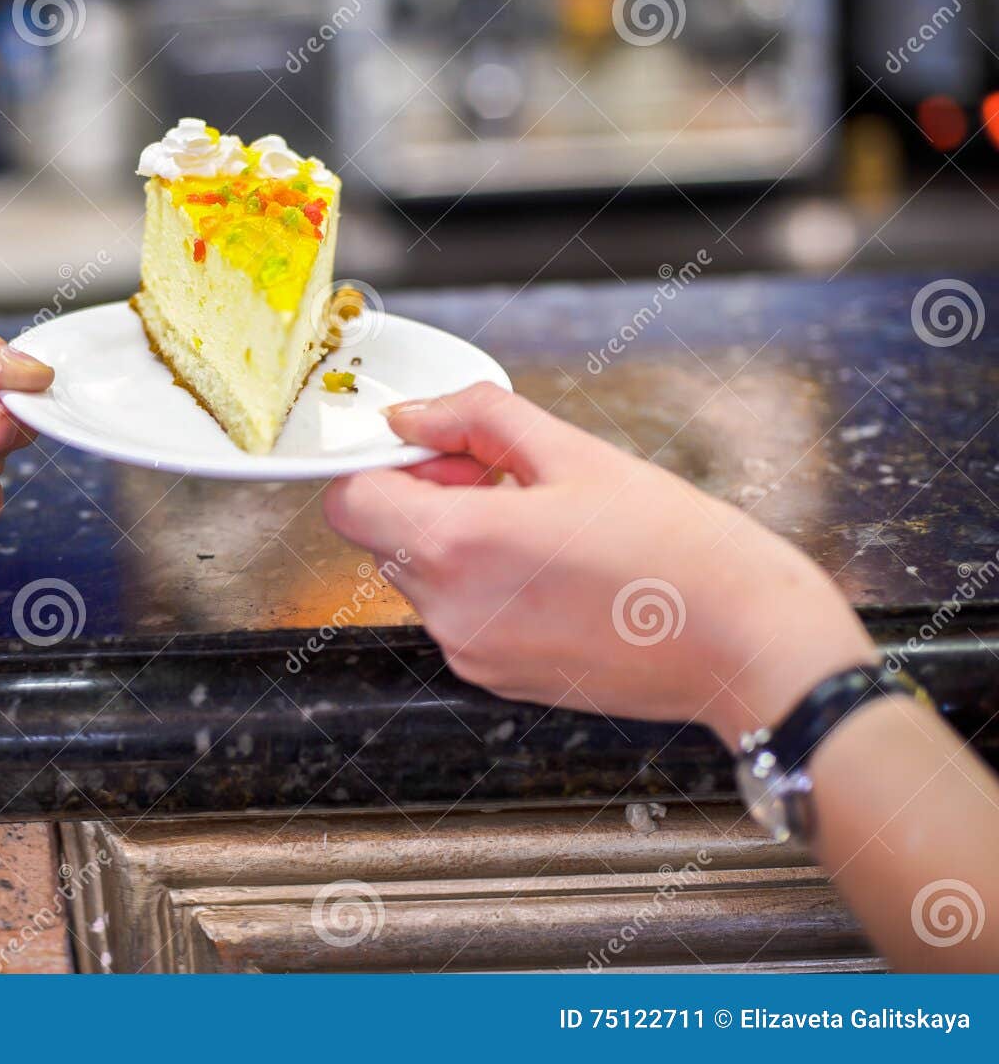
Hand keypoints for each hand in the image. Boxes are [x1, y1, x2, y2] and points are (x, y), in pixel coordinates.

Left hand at [323, 382, 876, 746]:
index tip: (438, 451)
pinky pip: (458, 614)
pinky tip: (553, 568)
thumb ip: (476, 421)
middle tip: (504, 478)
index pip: (349, 500)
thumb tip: (413, 416)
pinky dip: (483, 583)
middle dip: (426, 495)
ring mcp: (470, 653)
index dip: (384, 464)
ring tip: (542, 524)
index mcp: (457, 546)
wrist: (745, 647)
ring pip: (420, 574)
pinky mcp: (496, 678)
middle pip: (383, 536)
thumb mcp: (575, 453)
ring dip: (456, 539)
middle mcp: (449, 611)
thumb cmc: (678, 551)